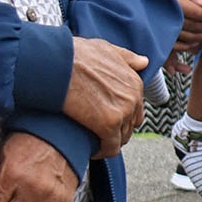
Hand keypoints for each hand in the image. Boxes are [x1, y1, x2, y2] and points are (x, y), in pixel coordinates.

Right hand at [62, 37, 147, 157]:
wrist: (58, 63)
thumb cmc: (75, 55)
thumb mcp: (107, 49)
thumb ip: (126, 58)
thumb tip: (143, 62)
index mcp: (134, 81)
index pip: (135, 107)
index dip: (121, 115)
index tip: (107, 119)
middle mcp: (133, 97)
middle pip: (131, 124)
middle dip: (118, 130)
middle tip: (100, 133)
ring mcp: (123, 112)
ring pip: (122, 137)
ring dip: (110, 142)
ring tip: (94, 143)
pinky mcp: (108, 125)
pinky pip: (111, 148)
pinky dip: (102, 152)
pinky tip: (91, 152)